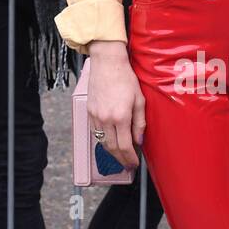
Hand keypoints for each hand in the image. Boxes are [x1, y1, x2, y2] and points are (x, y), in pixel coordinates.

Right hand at [86, 40, 145, 169]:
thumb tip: (139, 141)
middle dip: (121, 160)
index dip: (130, 158)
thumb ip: (140, 123)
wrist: (107, 63)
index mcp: (120, 117)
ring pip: (102, 142)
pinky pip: (96, 132)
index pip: (124, 146)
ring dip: (112, 152)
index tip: (134, 164)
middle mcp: (106, 119)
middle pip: (112, 148)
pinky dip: (103, 140)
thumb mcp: (139, 100)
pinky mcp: (89, 112)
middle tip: (128, 165)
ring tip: (120, 157)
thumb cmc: (126, 79)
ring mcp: (95, 116)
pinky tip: (110, 142)